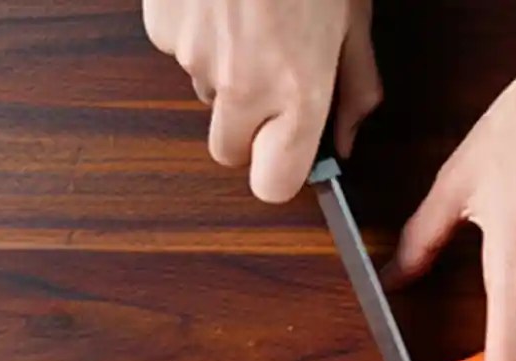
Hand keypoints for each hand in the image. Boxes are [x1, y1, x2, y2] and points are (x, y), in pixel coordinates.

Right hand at [142, 0, 381, 202]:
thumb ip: (354, 88)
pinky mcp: (161, 24)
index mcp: (297, 91)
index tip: (294, 148)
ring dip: (227, 73)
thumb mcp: (354, 19)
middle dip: (250, 128)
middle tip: (275, 77)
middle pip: (229, 151)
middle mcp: (240, 85)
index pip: (272, 186)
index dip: (283, 170)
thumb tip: (346, 138)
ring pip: (205, 94)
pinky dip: (200, 33)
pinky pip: (180, 50)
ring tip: (254, 19)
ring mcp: (192, 55)